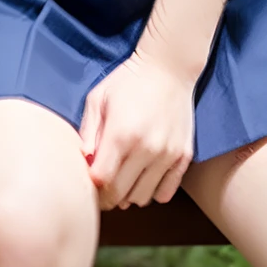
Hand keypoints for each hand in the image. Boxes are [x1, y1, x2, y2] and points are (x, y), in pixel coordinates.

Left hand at [79, 51, 194, 209]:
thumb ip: (87, 133)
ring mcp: (167, 155)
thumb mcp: (98, 99)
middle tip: (101, 186)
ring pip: (143, 198)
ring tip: (122, 178)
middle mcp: (146, 149)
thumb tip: (83, 162)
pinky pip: (165, 193)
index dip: (91, 186)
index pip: (102, 180)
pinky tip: (143, 177)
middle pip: (121, 195)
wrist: (168, 68)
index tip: (87, 182)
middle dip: (107, 196)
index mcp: (121, 134)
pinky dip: (152, 191)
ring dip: (129, 195)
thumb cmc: (127, 81)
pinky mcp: (183, 157)